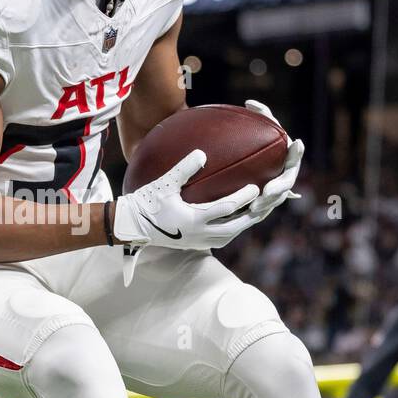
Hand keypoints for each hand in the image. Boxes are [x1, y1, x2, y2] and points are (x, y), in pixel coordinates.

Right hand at [114, 149, 260, 251]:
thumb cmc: (146, 203)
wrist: (131, 226)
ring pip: (231, 235)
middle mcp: (200, 234)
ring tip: (258, 210)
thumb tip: (202, 153)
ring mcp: (199, 242)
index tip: (256, 186)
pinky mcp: (196, 244)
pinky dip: (234, 228)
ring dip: (245, 223)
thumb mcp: (164, 184)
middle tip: (266, 200)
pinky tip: (239, 219)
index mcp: (193, 219)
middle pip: (235, 226)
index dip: (244, 197)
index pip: (226, 208)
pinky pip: (222, 238)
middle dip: (252, 214)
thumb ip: (184, 169)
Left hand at [244, 100, 303, 221]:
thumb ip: (261, 115)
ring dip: (267, 203)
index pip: (294, 156)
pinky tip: (243, 214)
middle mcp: (286, 175)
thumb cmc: (260, 142)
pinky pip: (264, 208)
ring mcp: (278, 190)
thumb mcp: (261, 128)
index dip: (296, 152)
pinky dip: (257, 211)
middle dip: (279, 188)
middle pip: (286, 183)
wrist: (254, 167)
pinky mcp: (267, 202)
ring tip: (254, 207)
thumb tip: (249, 103)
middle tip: (268, 191)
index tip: (296, 144)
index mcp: (288, 158)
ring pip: (275, 199)